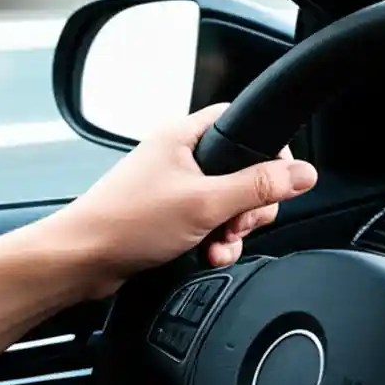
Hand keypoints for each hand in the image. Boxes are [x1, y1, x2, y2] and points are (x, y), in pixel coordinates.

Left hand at [41, 103, 317, 298]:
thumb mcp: (206, 203)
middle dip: (251, 204)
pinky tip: (210, 254)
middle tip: (239, 221)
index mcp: (186, 136)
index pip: (244, 123)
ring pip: (230, 202)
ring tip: (220, 244)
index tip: (276, 182)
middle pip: (245, 170)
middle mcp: (181, 156)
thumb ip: (259, 187)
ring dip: (234, 228)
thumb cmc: (125, 223)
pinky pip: (211, 223)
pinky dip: (217, 241)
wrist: (81, 261)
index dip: (269, 152)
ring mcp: (176, 186)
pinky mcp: (171, 215)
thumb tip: (304, 173)